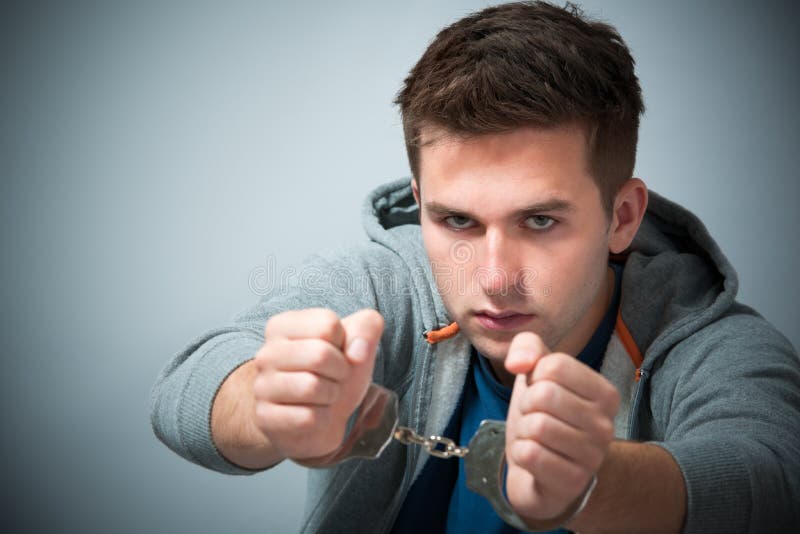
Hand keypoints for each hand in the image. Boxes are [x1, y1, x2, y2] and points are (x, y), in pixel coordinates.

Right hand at [252, 308, 383, 460]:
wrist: (318, 419)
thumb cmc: (334, 374)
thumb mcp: (357, 343)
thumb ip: (367, 327)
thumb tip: (359, 350)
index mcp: (282, 326)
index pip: (328, 324)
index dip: (344, 343)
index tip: (336, 353)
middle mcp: (266, 354)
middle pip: (320, 354)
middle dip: (340, 371)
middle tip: (334, 378)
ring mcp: (262, 387)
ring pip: (312, 387)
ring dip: (331, 395)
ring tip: (323, 396)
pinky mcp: (266, 419)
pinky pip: (308, 418)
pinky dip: (322, 420)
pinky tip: (312, 416)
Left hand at [504, 332, 619, 523]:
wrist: (541, 470)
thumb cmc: (542, 415)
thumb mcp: (535, 374)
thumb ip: (528, 348)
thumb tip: (517, 362)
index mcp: (605, 393)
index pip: (553, 365)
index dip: (534, 376)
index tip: (541, 392)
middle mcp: (606, 426)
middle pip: (544, 395)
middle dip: (526, 405)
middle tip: (535, 417)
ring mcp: (592, 457)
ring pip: (536, 426)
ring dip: (524, 431)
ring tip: (536, 439)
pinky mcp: (572, 483)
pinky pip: (529, 455)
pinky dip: (521, 453)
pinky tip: (534, 459)